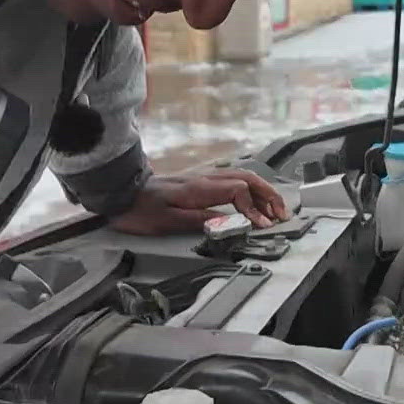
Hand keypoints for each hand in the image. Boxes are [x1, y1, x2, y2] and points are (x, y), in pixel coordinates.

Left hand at [109, 169, 291, 235]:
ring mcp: (204, 177)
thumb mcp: (166, 221)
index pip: (238, 190)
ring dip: (262, 192)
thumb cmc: (141, 209)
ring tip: (274, 209)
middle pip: (247, 178)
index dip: (253, 208)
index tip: (260, 226)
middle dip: (268, 196)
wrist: (122, 192)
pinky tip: (253, 201)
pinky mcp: (201, 182)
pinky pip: (233, 180)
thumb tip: (228, 223)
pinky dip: (250, 190)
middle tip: (281, 215)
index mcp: (198, 187)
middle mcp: (205, 178)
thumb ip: (198, 220)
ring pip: (242, 177)